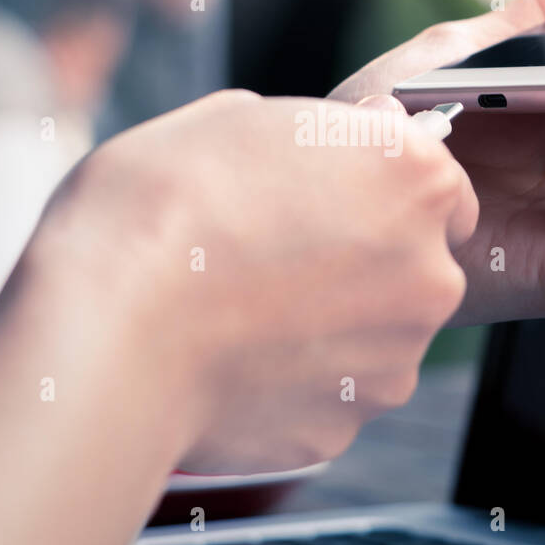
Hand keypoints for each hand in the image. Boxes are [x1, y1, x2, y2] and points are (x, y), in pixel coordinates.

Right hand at [18, 89, 478, 473]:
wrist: (107, 334)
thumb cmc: (158, 211)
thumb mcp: (233, 119)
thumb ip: (311, 131)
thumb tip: (331, 138)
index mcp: (413, 179)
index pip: (437, 181)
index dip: (382, 184)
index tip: (334, 193)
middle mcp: (427, 272)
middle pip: (415, 261)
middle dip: (362, 256)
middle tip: (275, 249)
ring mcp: (392, 359)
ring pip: (374, 332)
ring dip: (329, 320)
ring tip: (241, 305)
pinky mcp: (346, 424)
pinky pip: (330, 390)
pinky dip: (294, 377)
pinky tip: (232, 355)